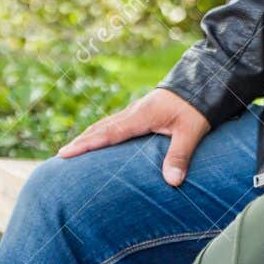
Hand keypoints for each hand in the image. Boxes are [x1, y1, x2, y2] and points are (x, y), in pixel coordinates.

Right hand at [57, 88, 211, 186]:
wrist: (203, 82)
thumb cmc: (197, 106)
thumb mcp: (192, 131)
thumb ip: (180, 155)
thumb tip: (172, 182)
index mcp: (142, 116)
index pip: (109, 133)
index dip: (87, 144)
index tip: (65, 153)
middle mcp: (134, 112)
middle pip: (101, 128)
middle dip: (81, 141)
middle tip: (60, 156)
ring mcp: (136, 110)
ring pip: (106, 124)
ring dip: (88, 136)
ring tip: (71, 150)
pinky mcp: (141, 112)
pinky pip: (114, 123)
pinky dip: (100, 131)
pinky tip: (96, 138)